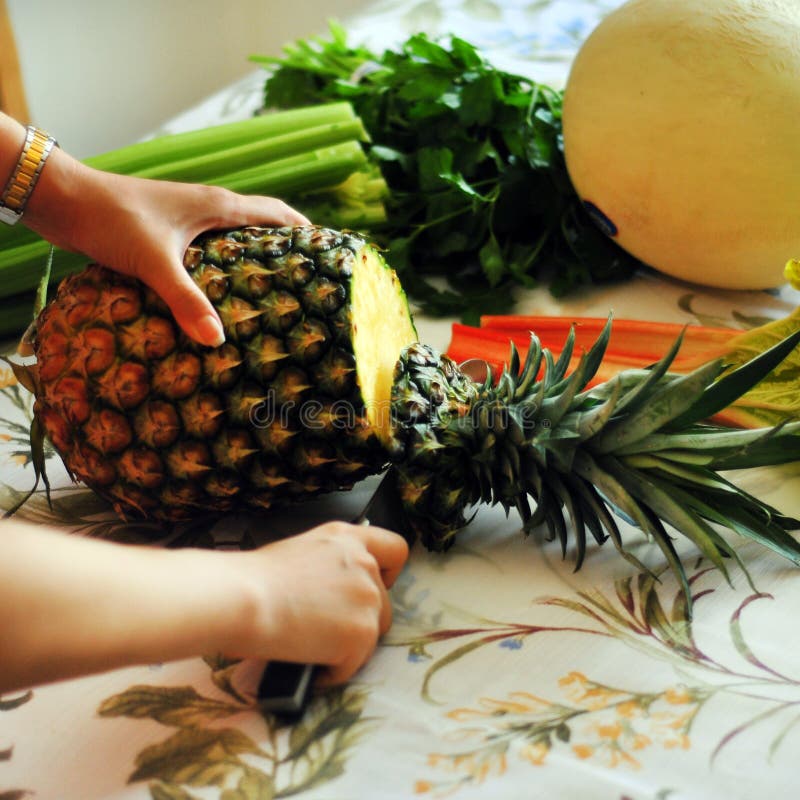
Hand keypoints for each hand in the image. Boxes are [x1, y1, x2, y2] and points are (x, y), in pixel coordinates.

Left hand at [22, 143, 308, 345]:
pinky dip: (226, 267)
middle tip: (307, 284)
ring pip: (236, 237)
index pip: (277, 214)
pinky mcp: (170, 232)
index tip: (330, 256)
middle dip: (287, 250)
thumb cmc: (112, 220)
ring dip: (256, 258)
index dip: (307, 232)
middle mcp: (209, 208)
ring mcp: (189, 219)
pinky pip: (212, 249)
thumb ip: (186, 300)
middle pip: (262, 225)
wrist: (65, 200)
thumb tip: (217, 341)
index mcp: (219, 206)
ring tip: (272, 294)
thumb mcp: (155, 263)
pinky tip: (221, 295)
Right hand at [233, 522, 408, 684]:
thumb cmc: (253, 580)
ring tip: (311, 647)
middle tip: (324, 629)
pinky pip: (355, 663)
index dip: (388, 573)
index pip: (395, 549)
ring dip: (347, 646)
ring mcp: (367, 598)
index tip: (372, 587)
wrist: (242, 599)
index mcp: (346, 538)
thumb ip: (328, 567)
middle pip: (383, 603)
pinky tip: (308, 663)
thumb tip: (330, 594)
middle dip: (359, 621)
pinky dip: (333, 671)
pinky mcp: (362, 632)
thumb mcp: (300, 553)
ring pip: (372, 635)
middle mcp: (364, 563)